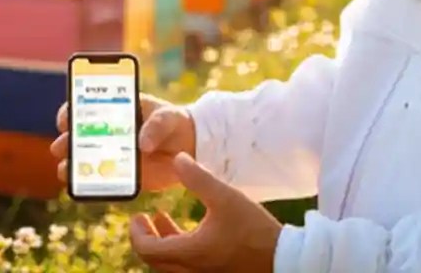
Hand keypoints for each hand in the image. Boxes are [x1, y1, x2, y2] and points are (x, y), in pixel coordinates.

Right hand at [50, 93, 195, 191]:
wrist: (188, 146)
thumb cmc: (172, 122)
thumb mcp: (167, 116)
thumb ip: (156, 125)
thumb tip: (143, 144)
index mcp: (112, 110)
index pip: (81, 108)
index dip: (69, 113)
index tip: (66, 120)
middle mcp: (105, 133)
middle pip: (75, 138)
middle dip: (65, 142)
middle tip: (62, 148)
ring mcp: (111, 156)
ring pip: (82, 162)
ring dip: (71, 166)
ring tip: (67, 171)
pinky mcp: (120, 177)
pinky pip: (100, 182)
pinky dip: (91, 186)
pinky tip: (86, 188)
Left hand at [130, 153, 281, 272]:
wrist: (283, 258)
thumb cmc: (254, 229)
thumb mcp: (225, 197)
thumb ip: (199, 178)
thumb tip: (177, 158)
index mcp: (190, 252)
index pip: (146, 249)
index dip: (136, 232)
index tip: (138, 215)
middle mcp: (191, 270)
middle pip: (154, 260)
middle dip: (146, 238)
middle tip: (144, 218)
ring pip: (169, 264)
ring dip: (161, 243)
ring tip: (161, 219)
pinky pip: (184, 266)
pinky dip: (178, 249)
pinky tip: (188, 231)